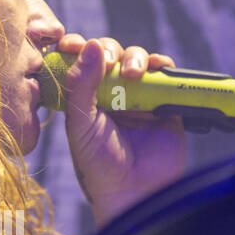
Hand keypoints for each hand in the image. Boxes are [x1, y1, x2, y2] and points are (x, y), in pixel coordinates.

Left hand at [57, 34, 186, 227]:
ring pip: (137, 60)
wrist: (133, 190)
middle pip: (110, 54)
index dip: (75, 48)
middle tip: (109, 62)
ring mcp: (138, 97)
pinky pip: (165, 75)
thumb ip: (81, 85)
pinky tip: (155, 69)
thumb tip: (89, 44)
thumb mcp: (81, 123)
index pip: (79, 62)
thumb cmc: (99, 162)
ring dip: (135, 57)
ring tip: (132, 74)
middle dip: (108, 51)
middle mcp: (111, 94)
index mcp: (85, 98)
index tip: (68, 43)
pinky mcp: (164, 103)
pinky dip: (161, 66)